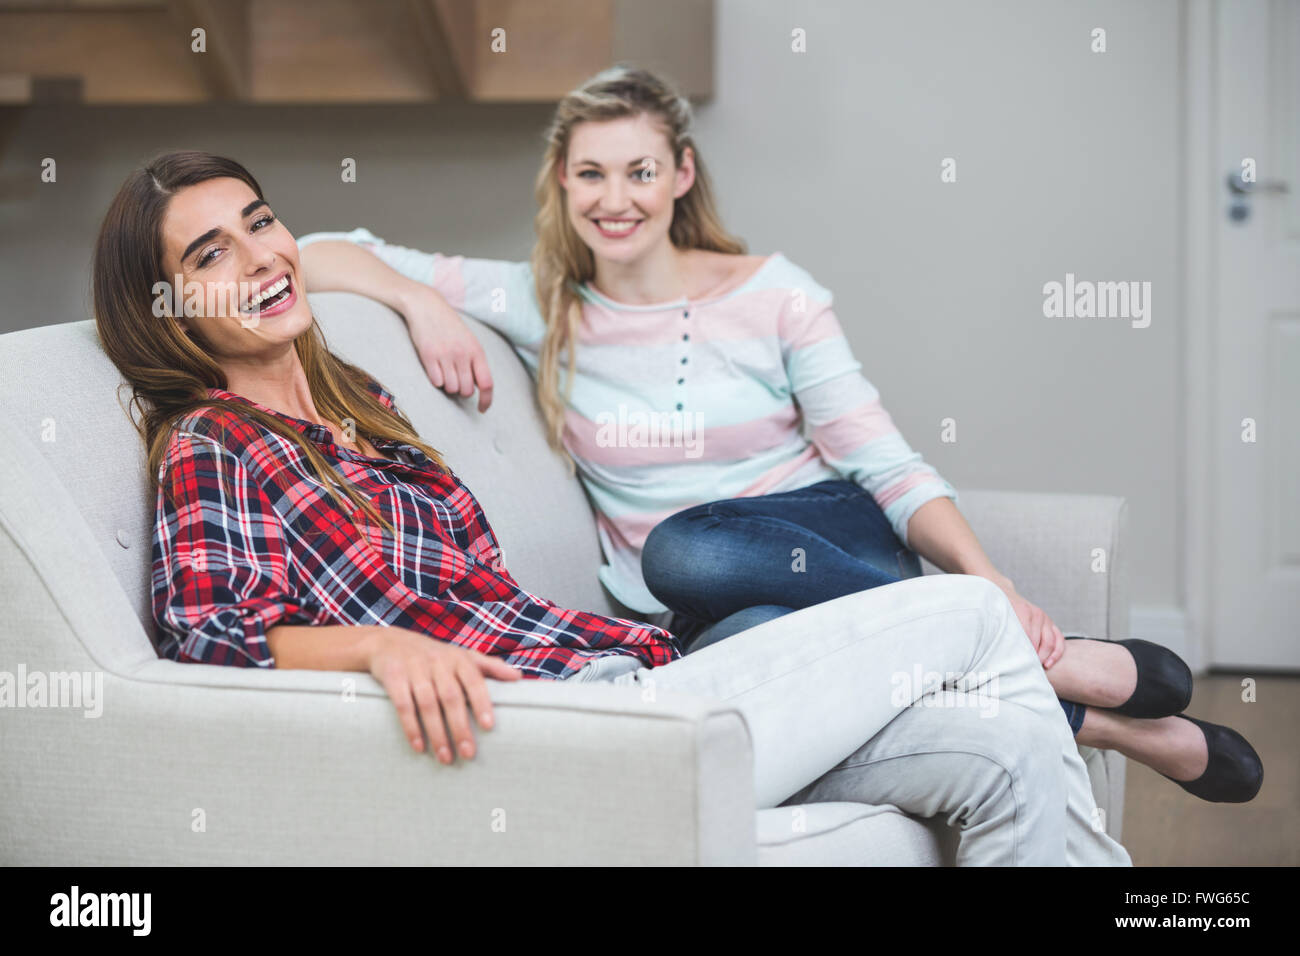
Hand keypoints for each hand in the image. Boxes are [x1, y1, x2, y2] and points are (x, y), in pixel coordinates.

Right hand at [366, 626, 520, 760]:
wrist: (387, 642)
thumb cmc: (433, 655)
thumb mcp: (461, 655)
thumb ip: (489, 666)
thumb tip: (519, 677)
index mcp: (458, 658)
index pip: (474, 681)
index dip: (482, 703)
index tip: (489, 727)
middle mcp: (438, 662)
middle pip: (451, 697)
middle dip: (460, 727)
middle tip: (468, 754)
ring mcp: (415, 669)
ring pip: (428, 704)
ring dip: (437, 733)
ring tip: (446, 758)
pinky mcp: (393, 677)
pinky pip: (403, 705)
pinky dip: (411, 727)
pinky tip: (419, 747)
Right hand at [399, 285, 494, 411]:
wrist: (426, 306)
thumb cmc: (449, 326)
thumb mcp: (469, 341)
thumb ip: (475, 362)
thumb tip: (478, 388)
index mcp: (477, 351)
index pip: (487, 383)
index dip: (486, 400)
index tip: (482, 409)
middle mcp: (463, 354)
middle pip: (466, 391)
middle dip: (461, 390)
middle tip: (455, 378)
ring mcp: (445, 355)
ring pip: (451, 389)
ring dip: (448, 385)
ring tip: (444, 370)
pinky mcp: (428, 356)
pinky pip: (436, 382)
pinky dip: (436, 379)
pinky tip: (434, 367)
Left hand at [988, 575, 1064, 669]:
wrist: (1003, 593)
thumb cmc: (997, 610)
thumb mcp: (996, 617)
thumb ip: (999, 630)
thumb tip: (991, 648)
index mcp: (1023, 611)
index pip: (1026, 637)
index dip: (1022, 653)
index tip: (1017, 665)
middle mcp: (1037, 614)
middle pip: (1038, 642)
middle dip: (1033, 657)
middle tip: (1025, 669)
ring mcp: (1045, 619)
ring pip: (1050, 642)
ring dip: (1044, 657)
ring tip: (1036, 668)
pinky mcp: (1051, 624)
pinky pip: (1059, 640)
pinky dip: (1056, 653)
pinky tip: (1049, 663)